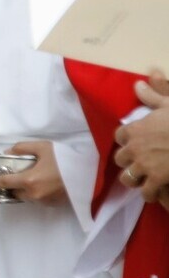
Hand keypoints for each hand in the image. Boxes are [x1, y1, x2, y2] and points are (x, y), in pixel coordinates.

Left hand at [0, 140, 65, 203]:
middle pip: (15, 192)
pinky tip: (43, 182)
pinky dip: (36, 192)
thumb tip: (7, 153)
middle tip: (13, 175)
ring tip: (31, 176)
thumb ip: (21, 148)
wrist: (90, 172)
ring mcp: (45, 201)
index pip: (4, 182)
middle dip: (11, 185)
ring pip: (27, 197)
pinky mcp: (54, 204)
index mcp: (29, 180)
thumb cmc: (65, 158)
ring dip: (24, 189)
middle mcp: (34, 194)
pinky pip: (39, 199)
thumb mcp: (42, 147)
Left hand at [115, 75, 168, 200]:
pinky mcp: (157, 180)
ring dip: (135, 179)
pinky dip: (150, 194)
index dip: (128, 139)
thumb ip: (153, 95)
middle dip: (129, 160)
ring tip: (144, 180)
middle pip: (120, 158)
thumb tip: (138, 83)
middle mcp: (134, 148)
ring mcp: (144, 165)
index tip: (136, 142)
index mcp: (136, 128)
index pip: (119, 136)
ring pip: (127, 178)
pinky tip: (157, 191)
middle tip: (141, 162)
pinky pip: (146, 193)